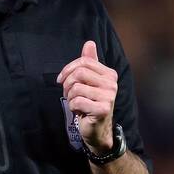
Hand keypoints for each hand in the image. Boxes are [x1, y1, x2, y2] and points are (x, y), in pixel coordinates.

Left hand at [57, 39, 117, 153]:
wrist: (98, 130)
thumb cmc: (90, 105)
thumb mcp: (89, 82)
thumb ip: (90, 63)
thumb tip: (89, 43)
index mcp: (109, 74)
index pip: (84, 61)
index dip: (68, 69)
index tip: (62, 80)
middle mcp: (112, 83)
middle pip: (79, 73)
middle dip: (67, 84)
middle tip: (68, 94)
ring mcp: (108, 96)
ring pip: (76, 88)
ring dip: (70, 97)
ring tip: (75, 103)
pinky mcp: (102, 109)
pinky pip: (77, 101)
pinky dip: (73, 107)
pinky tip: (79, 111)